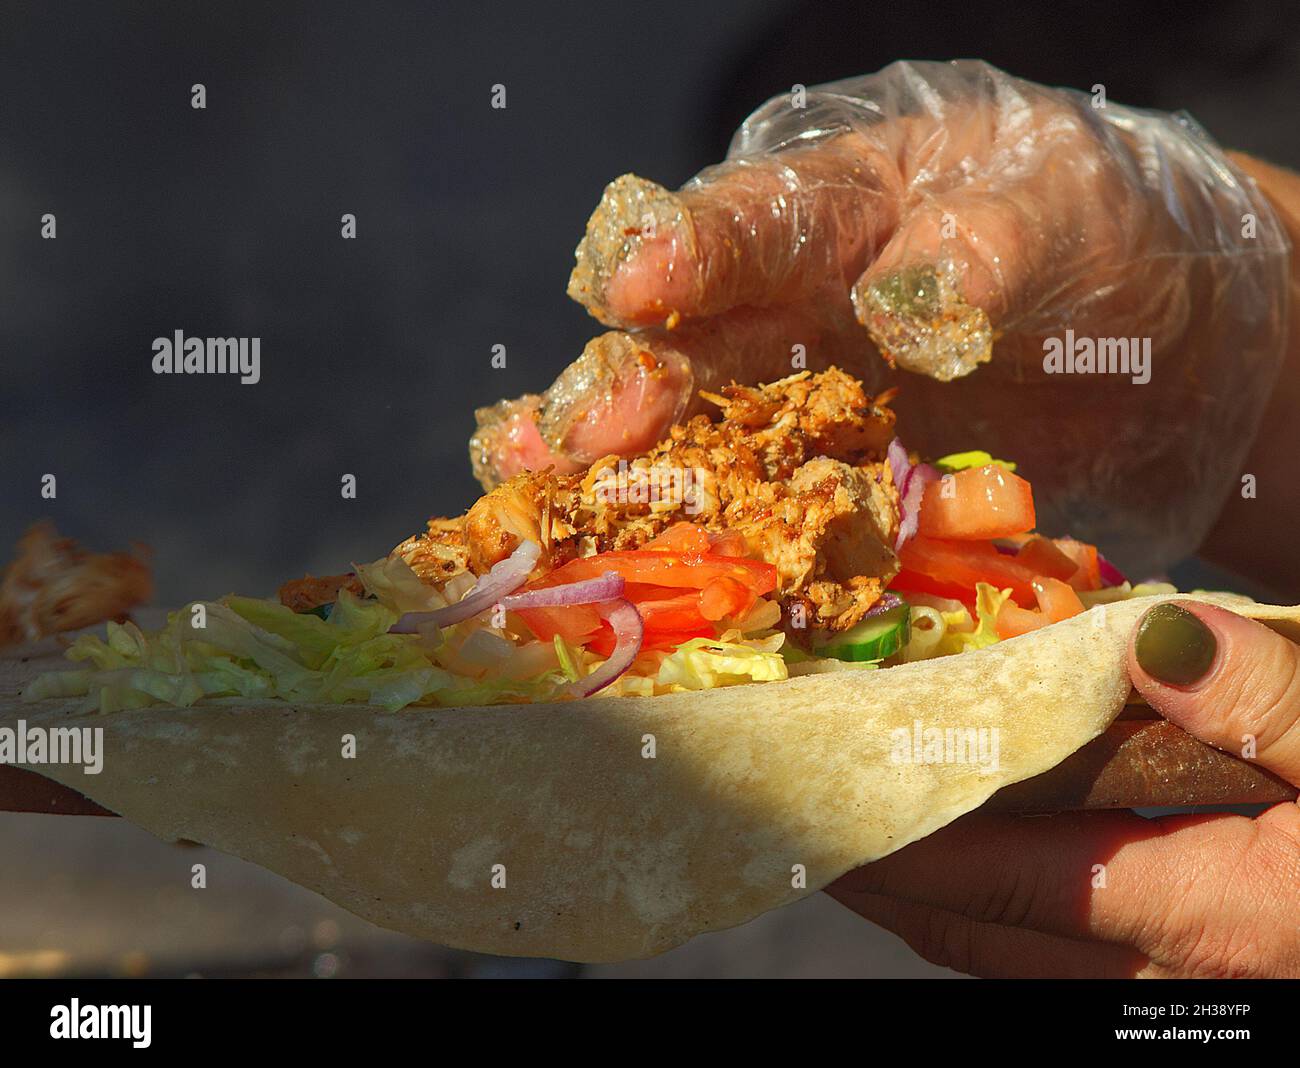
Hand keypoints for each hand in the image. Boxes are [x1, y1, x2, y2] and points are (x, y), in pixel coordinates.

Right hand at [470, 60, 1288, 576]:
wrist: (1152, 339)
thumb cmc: (1093, 239)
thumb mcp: (1054, 214)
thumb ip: (982, 249)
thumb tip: (909, 303)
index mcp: (843, 207)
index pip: (756, 224)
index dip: (691, 255)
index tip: (631, 283)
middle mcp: (796, 303)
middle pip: (700, 341)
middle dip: (632, 383)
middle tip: (574, 431)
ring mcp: (805, 394)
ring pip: (703, 427)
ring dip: (628, 465)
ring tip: (541, 489)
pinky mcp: (830, 473)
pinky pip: (766, 505)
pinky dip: (708, 533)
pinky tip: (632, 551)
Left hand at [827, 601, 1299, 977]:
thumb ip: (1266, 701)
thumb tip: (1152, 637)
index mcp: (1207, 914)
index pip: (1002, 876)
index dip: (902, 832)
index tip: (826, 781)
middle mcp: (1163, 974)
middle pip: (975, 926)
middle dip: (880, 868)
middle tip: (812, 798)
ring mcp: (1165, 992)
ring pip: (1001, 948)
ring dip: (924, 889)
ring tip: (865, 814)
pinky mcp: (1175, 983)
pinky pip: (1046, 955)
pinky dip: (987, 901)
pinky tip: (972, 843)